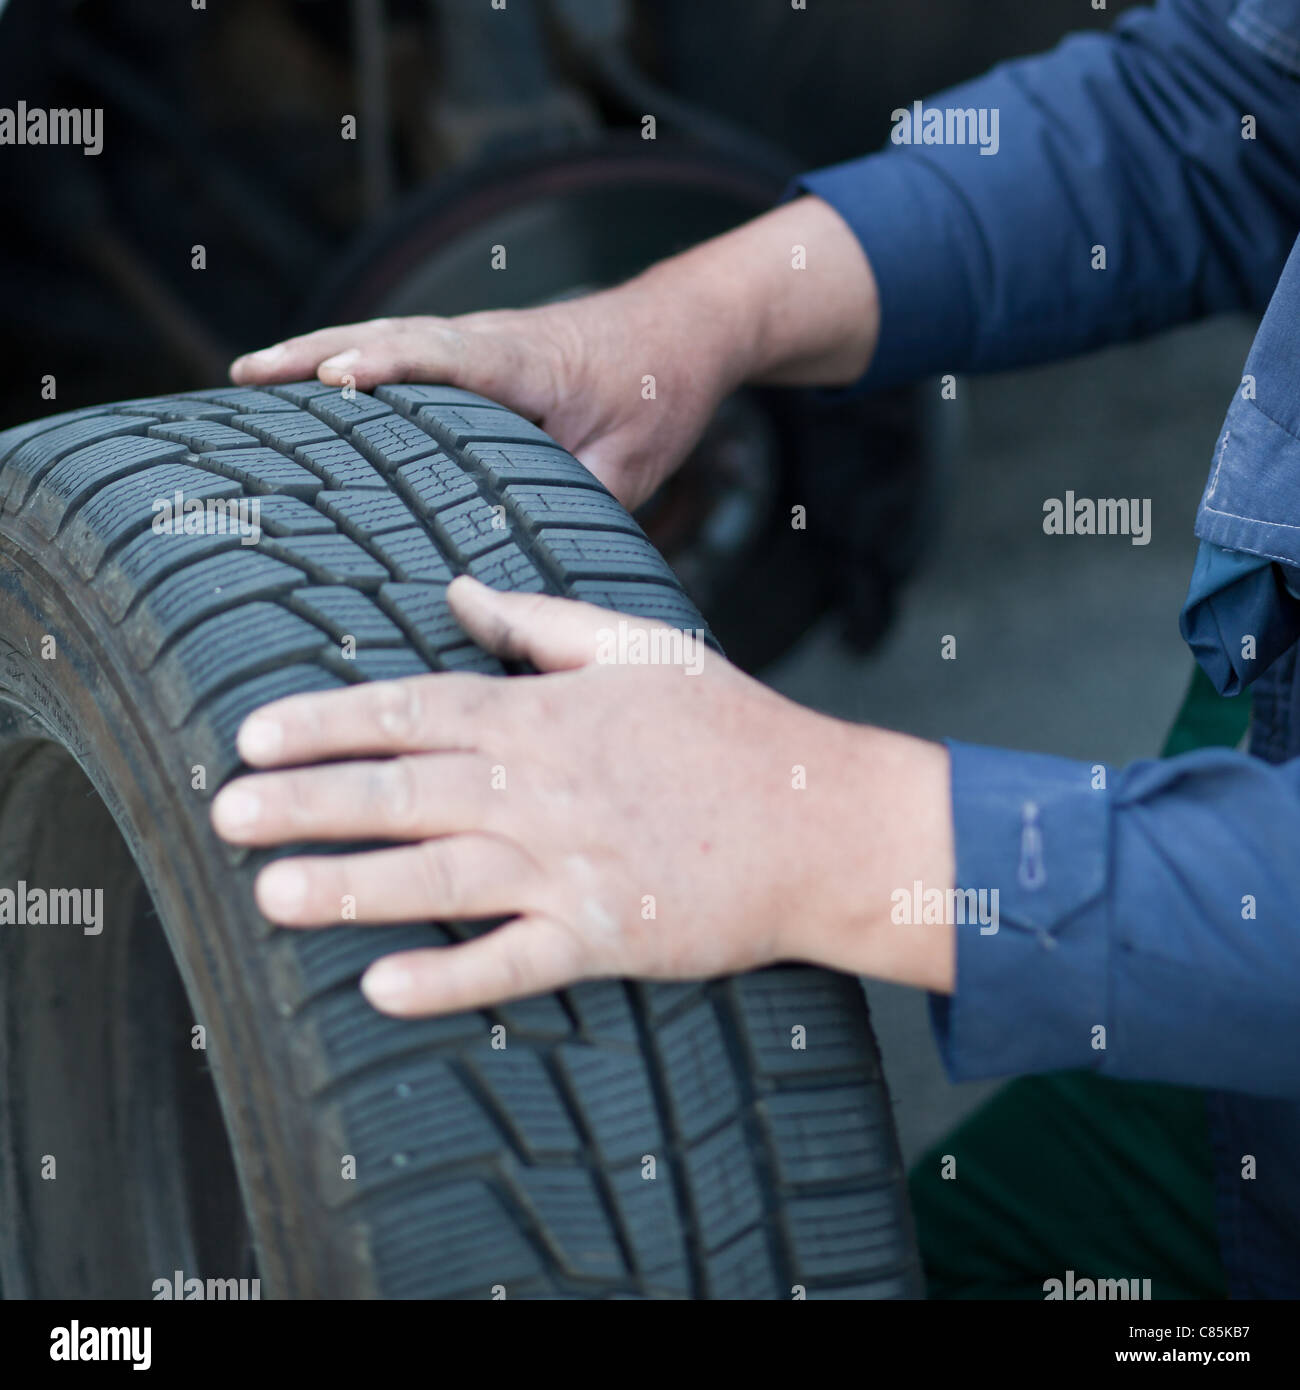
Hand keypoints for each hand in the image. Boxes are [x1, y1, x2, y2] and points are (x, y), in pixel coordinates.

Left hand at [210, 578, 952, 1016]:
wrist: (820, 820)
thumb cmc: (730, 725)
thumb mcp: (637, 644)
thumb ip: (537, 617)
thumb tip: (455, 588)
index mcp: (545, 715)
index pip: (415, 710)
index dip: (328, 722)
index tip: (255, 735)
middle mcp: (544, 788)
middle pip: (406, 791)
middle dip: (309, 801)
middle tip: (223, 814)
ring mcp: (573, 865)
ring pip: (441, 874)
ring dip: (351, 886)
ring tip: (269, 893)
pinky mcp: (607, 934)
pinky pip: (514, 959)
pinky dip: (450, 976)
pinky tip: (382, 988)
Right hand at [230, 197, 878, 510]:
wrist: (686, 331)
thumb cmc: (661, 392)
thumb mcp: (632, 464)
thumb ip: (574, 507)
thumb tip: (517, 564)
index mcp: (526, 361)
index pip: (445, 356)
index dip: (387, 364)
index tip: (331, 380)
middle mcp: (491, 340)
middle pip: (392, 336)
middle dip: (315, 354)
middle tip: (244, 376)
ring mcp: (479, 342)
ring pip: (389, 338)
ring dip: (321, 351)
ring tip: (250, 378)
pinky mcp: (478, 355)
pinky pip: (406, 353)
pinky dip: (355, 360)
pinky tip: (317, 388)